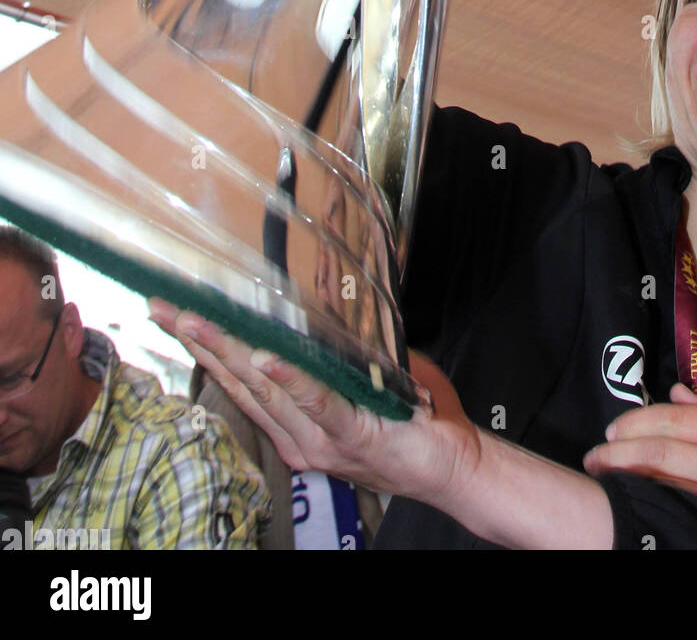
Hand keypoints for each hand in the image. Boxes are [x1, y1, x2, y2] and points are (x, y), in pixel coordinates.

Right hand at [148, 299, 480, 507]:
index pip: (240, 381)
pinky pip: (320, 406)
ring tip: (203, 322)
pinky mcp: (355, 436)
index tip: (176, 315)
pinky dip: (294, 382)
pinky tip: (270, 360)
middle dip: (200, 342)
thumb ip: (342, 350)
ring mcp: (322, 441)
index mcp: (295, 424)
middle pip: (240, 381)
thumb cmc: (413, 421)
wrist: (453, 467)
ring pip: (267, 391)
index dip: (205, 348)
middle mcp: (299, 436)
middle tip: (168, 309)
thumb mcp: (368, 378)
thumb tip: (327, 304)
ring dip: (232, 353)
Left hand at [582, 382, 696, 528]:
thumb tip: (678, 393)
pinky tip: (636, 499)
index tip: (614, 430)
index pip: (674, 418)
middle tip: (598, 454)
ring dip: (627, 475)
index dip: (636, 422)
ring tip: (605, 475)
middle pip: (661, 448)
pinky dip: (652, 498)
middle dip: (620, 451)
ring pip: (664, 479)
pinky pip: (678, 506)